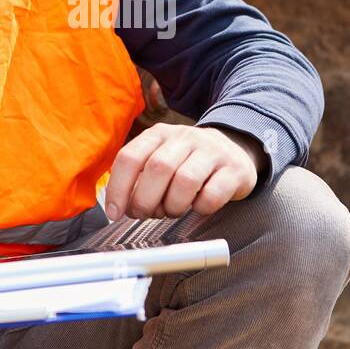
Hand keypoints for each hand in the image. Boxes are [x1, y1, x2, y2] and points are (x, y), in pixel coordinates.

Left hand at [104, 123, 265, 221]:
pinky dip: (201, 208)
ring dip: (173, 206)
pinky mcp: (234, 169)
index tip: (115, 213)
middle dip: (145, 200)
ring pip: (185, 181)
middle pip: (157, 168)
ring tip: (173, 210)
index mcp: (159, 134)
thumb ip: (138, 179)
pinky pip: (213, 194)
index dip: (118, 188)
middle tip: (146, 214)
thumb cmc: (188, 163)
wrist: (233, 151)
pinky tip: (198, 206)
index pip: (130, 157)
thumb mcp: (160, 159)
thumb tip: (121, 207)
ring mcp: (212, 151)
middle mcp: (185, 138)